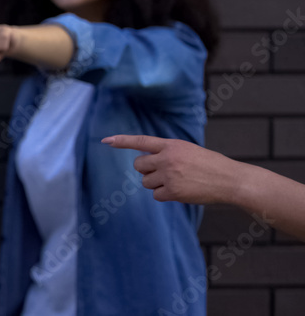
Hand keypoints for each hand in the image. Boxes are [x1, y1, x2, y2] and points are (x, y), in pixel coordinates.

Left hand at [102, 134, 243, 204]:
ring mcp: (169, 175)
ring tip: (176, 181)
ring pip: (146, 182)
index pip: (141, 141)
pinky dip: (164, 195)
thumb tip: (146, 162)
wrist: (229, 179)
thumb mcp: (188, 150)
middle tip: (161, 173)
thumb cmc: (210, 165)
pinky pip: (156, 195)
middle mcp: (167, 158)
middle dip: (146, 170)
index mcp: (172, 145)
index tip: (106, 141)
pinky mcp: (173, 191)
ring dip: (156, 184)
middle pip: (139, 165)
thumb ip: (167, 152)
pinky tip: (179, 192)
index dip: (122, 141)